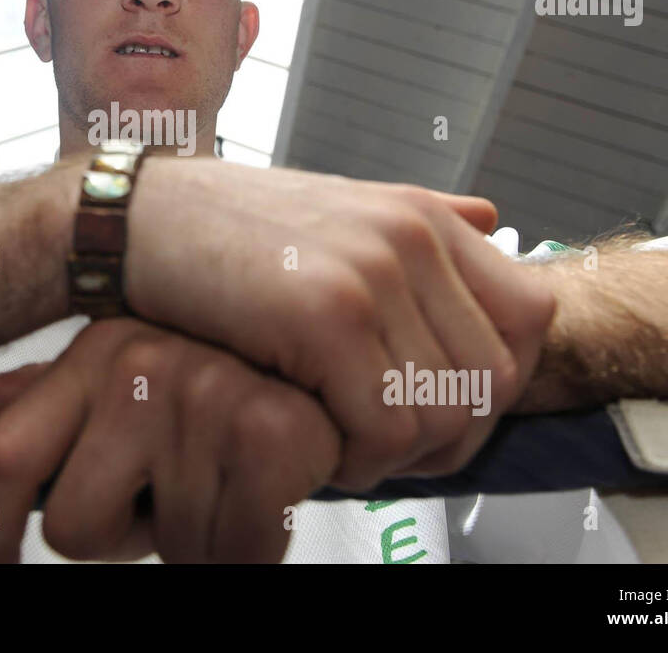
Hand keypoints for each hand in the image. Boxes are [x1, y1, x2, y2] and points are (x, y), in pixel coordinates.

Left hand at [0, 317, 341, 563]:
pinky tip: (269, 496)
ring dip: (199, 540)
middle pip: (73, 528)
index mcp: (95, 351)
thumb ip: (46, 402)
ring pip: (163, 549)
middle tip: (175, 495)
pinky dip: (252, 546)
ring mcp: (202, 395)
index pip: (6, 455)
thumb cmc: (227, 379)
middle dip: (125, 538)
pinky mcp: (268, 433)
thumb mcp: (125, 381)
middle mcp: (137, 364)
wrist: (344, 358)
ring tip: (231, 481)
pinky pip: (232, 554)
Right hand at [125, 160, 556, 489]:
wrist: (135, 221)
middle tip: (388, 450)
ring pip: (445, 415)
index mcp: (424, 216)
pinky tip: (310, 442)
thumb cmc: (227, 230)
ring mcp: (372, 274)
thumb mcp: (340, 207)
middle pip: (495, 380)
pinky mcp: (324, 316)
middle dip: (449, 438)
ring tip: (341, 445)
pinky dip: (355, 460)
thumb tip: (495, 219)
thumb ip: (422, 221)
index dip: (498, 384)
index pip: (533, 317)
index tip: (442, 412)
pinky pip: (383, 428)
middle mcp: (412, 237)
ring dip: (398, 457)